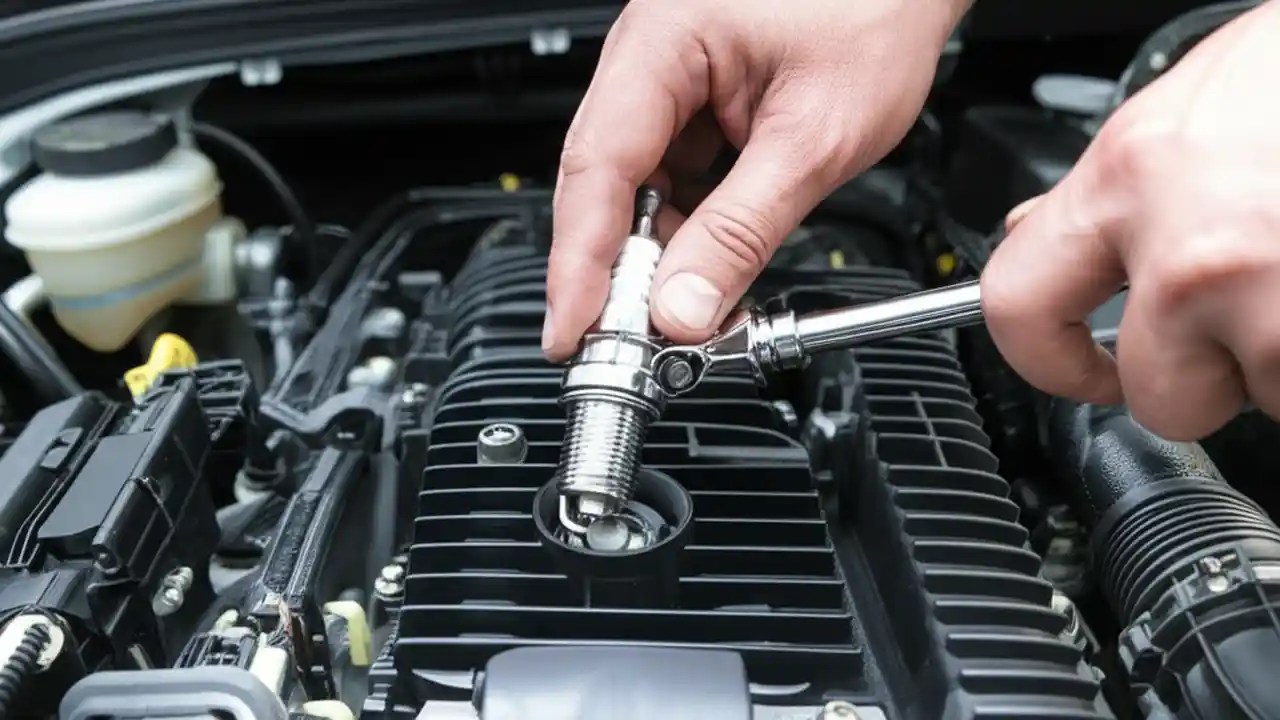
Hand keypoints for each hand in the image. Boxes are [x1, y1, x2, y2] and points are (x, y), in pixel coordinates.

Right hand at [542, 0, 969, 359]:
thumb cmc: (877, 9)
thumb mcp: (816, 137)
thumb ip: (743, 229)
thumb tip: (685, 307)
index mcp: (663, 42)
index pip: (596, 166)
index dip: (579, 260)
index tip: (573, 329)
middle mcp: (650, 55)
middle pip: (605, 181)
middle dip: (617, 270)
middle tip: (629, 344)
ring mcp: (670, 77)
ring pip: (639, 186)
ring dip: (656, 255)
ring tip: (680, 315)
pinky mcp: (696, 99)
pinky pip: (674, 175)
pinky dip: (687, 229)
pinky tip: (705, 270)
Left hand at [982, 1, 1279, 439]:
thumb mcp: (1189, 107)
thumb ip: (1113, 189)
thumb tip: (1035, 232)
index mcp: (1128, 179)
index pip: (1017, 308)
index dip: (1049, 359)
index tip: (1084, 371)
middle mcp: (1189, 254)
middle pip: (1160, 397)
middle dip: (1210, 377)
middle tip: (1253, 317)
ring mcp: (1274, 307)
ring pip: (1263, 398)